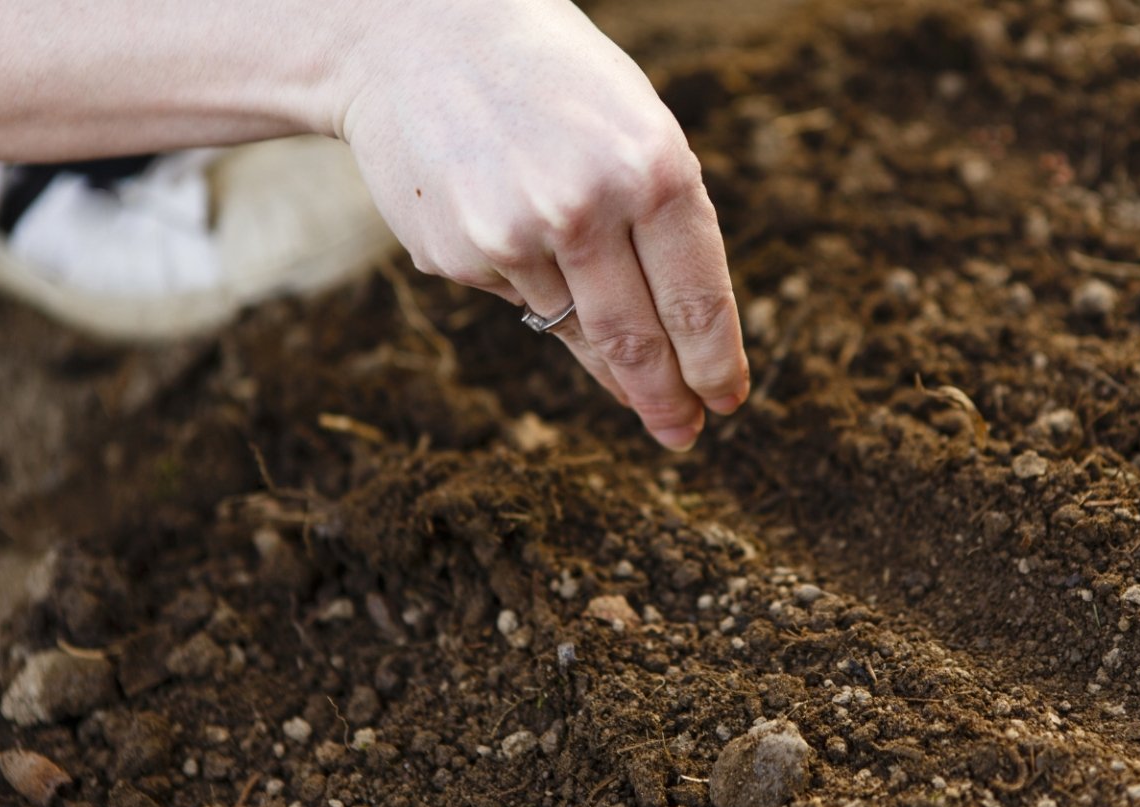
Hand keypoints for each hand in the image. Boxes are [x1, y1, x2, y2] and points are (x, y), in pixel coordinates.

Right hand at [335, 0, 748, 449]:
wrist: (413, 33)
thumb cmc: (552, 84)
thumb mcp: (635, 129)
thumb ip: (665, 222)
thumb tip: (681, 338)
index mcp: (653, 168)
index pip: (697, 300)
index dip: (715, 365)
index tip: (725, 402)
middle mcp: (584, 208)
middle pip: (637, 342)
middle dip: (665, 399)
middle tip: (682, 434)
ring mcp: (512, 237)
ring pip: (573, 330)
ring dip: (600, 350)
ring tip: (612, 345)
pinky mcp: (456, 256)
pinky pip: (515, 297)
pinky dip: (528, 281)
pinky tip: (511, 225)